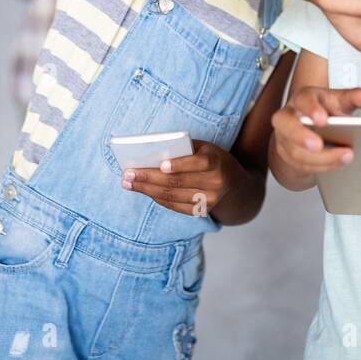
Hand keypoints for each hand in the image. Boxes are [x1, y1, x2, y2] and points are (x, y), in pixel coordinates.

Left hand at [120, 140, 239, 217]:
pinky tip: (143, 190)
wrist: (233, 182)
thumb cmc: (210, 158)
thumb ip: (183, 149)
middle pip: (177, 182)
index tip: (161, 165)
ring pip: (172, 196)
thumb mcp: (203, 148)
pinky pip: (174, 206)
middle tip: (128, 174)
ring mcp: (208, 200)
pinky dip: (156, 197)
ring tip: (129, 183)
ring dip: (147, 190)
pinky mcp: (201, 211)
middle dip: (149, 178)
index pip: (198, 163)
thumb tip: (150, 154)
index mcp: (216, 162)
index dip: (179, 165)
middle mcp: (215, 183)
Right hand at [270, 85, 360, 180]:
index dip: (311, 109)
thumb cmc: (325, 111)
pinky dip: (322, 166)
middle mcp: (288, 117)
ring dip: (320, 157)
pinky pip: (302, 165)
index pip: (303, 100)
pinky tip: (338, 164)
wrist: (312, 128)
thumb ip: (353, 97)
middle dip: (300, 136)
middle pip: (286, 125)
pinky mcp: (288, 155)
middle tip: (317, 145)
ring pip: (295, 151)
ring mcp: (285, 138)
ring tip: (346, 156)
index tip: (322, 119)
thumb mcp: (339, 101)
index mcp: (302, 99)